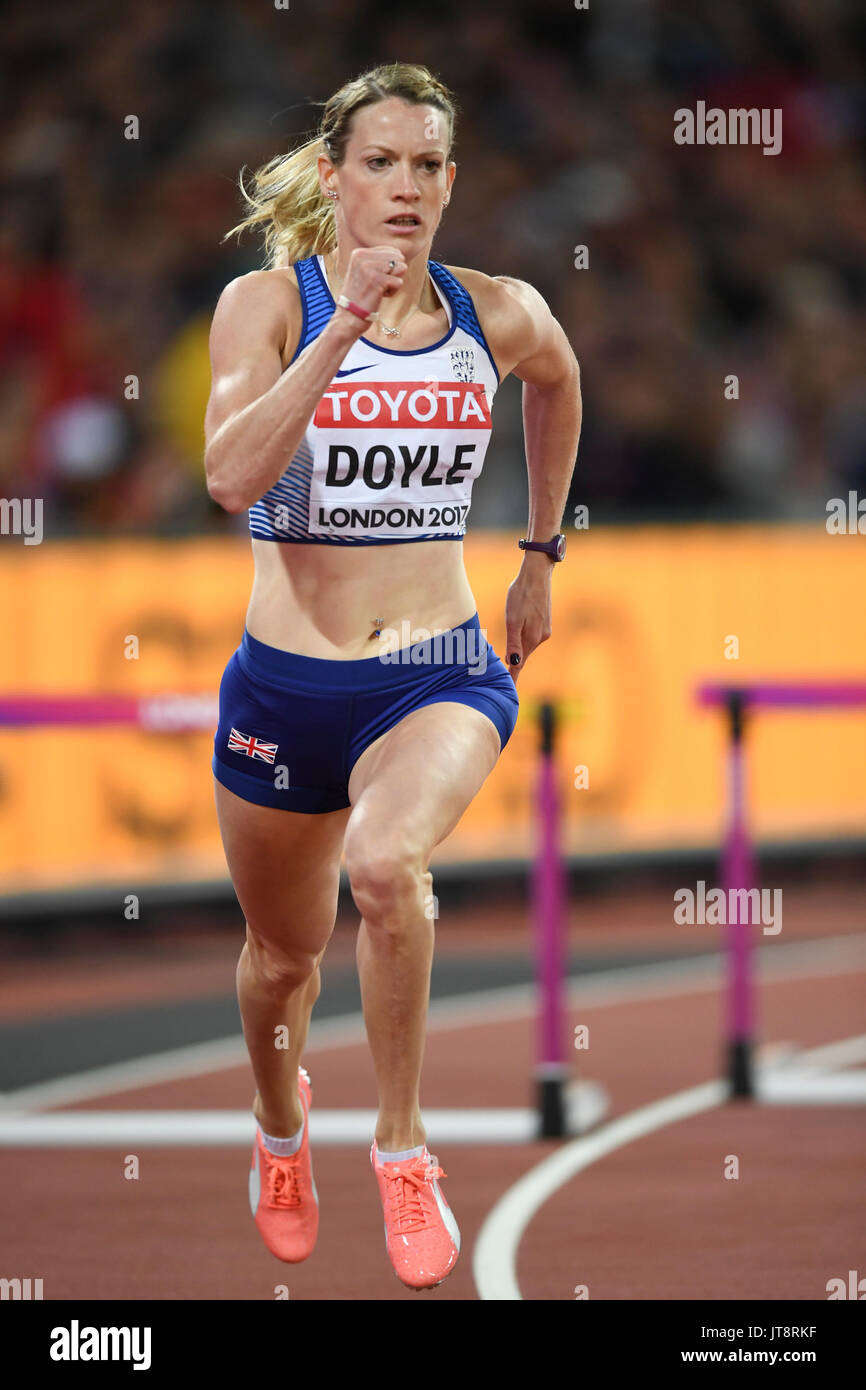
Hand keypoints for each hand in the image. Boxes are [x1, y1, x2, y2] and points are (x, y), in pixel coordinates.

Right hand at [341, 246, 406, 315]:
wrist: (349, 317)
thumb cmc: (360, 296)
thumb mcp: (364, 271)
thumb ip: (379, 260)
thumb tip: (402, 255)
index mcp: (359, 253)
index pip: (391, 250)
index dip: (390, 267)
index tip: (375, 279)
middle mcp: (362, 257)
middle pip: (398, 258)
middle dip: (393, 273)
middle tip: (378, 285)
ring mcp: (369, 268)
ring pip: (401, 268)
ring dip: (393, 282)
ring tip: (379, 289)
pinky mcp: (377, 280)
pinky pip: (399, 282)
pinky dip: (392, 292)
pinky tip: (379, 296)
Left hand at [504, 556, 552, 682]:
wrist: (537, 574)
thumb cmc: (521, 594)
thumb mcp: (513, 619)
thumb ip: (513, 643)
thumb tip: (514, 663)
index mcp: (532, 638)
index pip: (520, 664)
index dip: (513, 677)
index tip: (509, 693)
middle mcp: (541, 637)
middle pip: (523, 656)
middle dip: (514, 666)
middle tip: (505, 680)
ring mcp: (545, 630)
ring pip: (527, 645)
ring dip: (517, 651)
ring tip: (507, 659)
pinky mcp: (544, 622)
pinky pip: (531, 637)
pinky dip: (523, 641)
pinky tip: (517, 638)